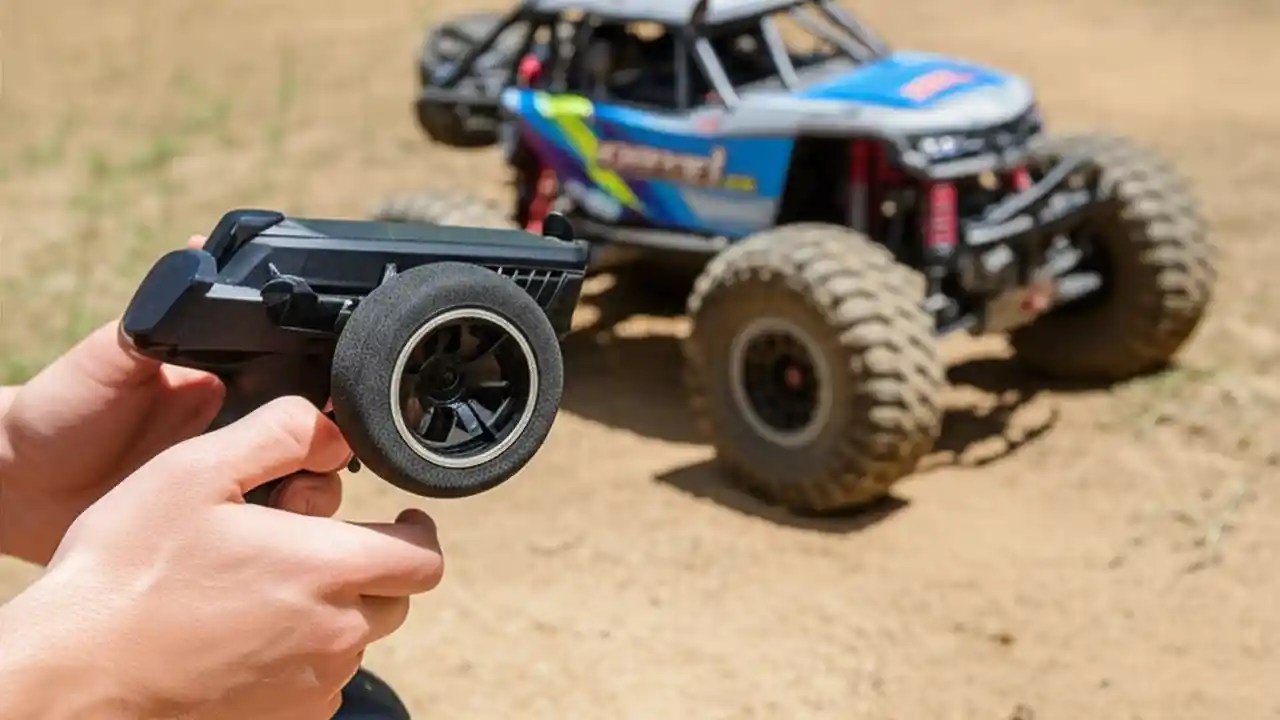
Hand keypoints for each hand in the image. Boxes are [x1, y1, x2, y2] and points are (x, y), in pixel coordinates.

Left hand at [0, 236, 337, 564]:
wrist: (23, 484)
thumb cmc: (63, 408)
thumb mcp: (114, 352)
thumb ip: (159, 310)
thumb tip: (202, 250)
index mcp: (239, 388)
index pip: (310, 390)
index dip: (332, 403)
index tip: (331, 414)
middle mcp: (249, 438)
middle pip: (330, 445)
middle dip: (334, 453)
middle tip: (315, 458)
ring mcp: (241, 489)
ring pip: (314, 493)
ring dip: (315, 496)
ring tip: (288, 498)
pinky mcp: (225, 536)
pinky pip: (275, 540)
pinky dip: (285, 540)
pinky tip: (266, 535)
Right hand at [0, 397, 442, 719]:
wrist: (76, 678)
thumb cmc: (127, 573)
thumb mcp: (196, 471)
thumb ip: (279, 434)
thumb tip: (331, 426)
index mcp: (328, 568)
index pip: (424, 557)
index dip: (417, 532)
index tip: (400, 519)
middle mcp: (335, 633)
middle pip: (396, 597)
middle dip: (373, 566)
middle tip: (315, 547)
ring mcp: (312, 683)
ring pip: (358, 639)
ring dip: (336, 609)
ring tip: (270, 589)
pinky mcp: (287, 718)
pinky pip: (321, 679)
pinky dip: (305, 653)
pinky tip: (250, 633)